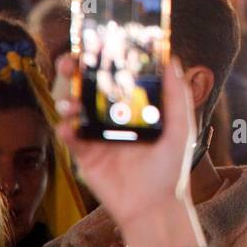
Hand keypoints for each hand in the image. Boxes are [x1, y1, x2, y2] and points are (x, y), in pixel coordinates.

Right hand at [54, 54, 204, 246]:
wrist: (153, 205)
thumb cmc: (170, 167)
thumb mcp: (181, 127)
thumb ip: (177, 96)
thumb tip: (173, 60)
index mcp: (135, 105)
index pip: (118, 75)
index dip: (107, 58)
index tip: (99, 41)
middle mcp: (114, 115)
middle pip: (90, 87)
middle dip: (77, 72)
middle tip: (72, 62)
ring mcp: (97, 134)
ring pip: (75, 109)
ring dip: (67, 99)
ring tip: (69, 101)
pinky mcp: (85, 154)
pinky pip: (70, 138)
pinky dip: (66, 130)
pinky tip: (68, 127)